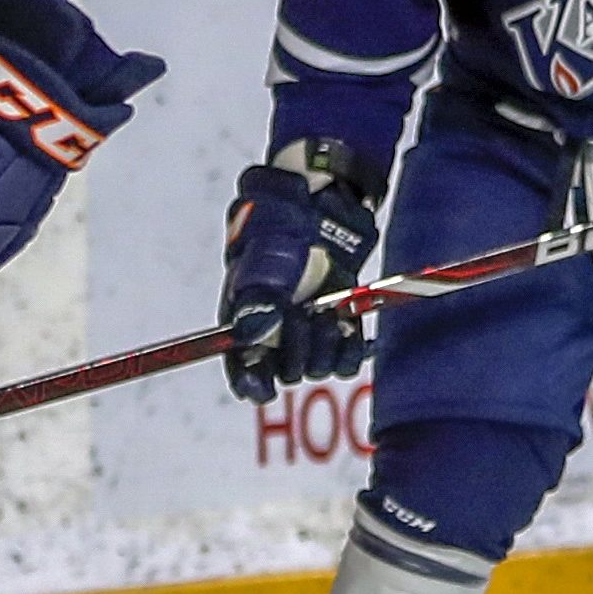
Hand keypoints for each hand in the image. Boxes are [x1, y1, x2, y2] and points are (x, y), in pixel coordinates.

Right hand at [220, 142, 380, 398]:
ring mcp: (308, 332)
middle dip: (297, 350)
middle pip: (284, 371)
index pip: (242, 370)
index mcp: (244, 320)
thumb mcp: (261, 260)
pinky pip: (346, 362)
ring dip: (325, 346)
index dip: (252, 384)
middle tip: (303, 315)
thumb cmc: (280, 226)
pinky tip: (349, 327)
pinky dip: (350, 349)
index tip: (266, 390)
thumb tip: (249, 335)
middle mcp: (275, 332)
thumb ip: (256, 300)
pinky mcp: (338, 327)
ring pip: (317, 368)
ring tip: (328, 312)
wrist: (321, 203)